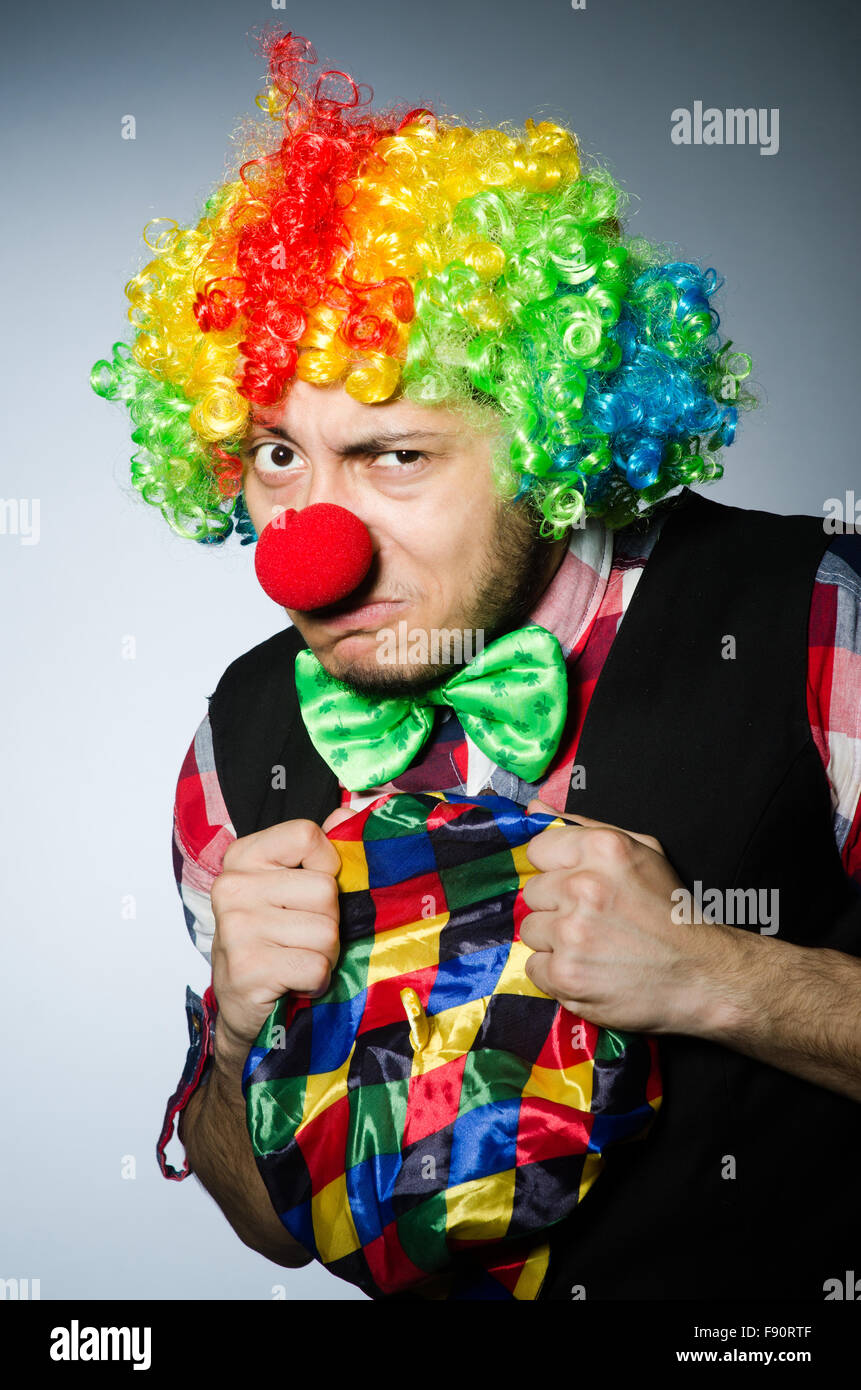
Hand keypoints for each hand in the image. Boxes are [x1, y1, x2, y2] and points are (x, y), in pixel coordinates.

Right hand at [209, 805, 360, 1071]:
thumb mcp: (292, 889)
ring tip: (297, 961)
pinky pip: (316, 965)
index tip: (307, 893)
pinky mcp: (247, 968)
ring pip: (326, 931)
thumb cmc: (275, 943)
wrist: (245, 1010)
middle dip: (328, 921)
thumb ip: (322, 849)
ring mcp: (236, 927)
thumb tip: (353, 809)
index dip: (326, 867)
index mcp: (244, 856)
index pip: (308, 835)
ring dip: (324, 955)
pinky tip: (294, 982)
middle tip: (301, 939)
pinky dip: (316, 980)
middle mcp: (232, 886)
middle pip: (325, 890)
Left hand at [520, 799, 733, 1034]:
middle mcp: (583, 886)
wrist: (702, 975)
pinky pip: (534, 967)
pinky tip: (589, 969)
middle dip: (556, 906)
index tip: (574, 884)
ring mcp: (572, 933)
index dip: (555, 868)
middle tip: (591, 919)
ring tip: (593, 945)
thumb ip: (584, 827)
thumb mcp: (642, 852)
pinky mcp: (566, 974)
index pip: (538, 849)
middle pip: (532, 892)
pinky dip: (557, 973)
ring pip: (530, 930)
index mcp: (602, 848)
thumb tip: (535, 809)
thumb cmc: (671, 913)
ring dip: (555, 941)